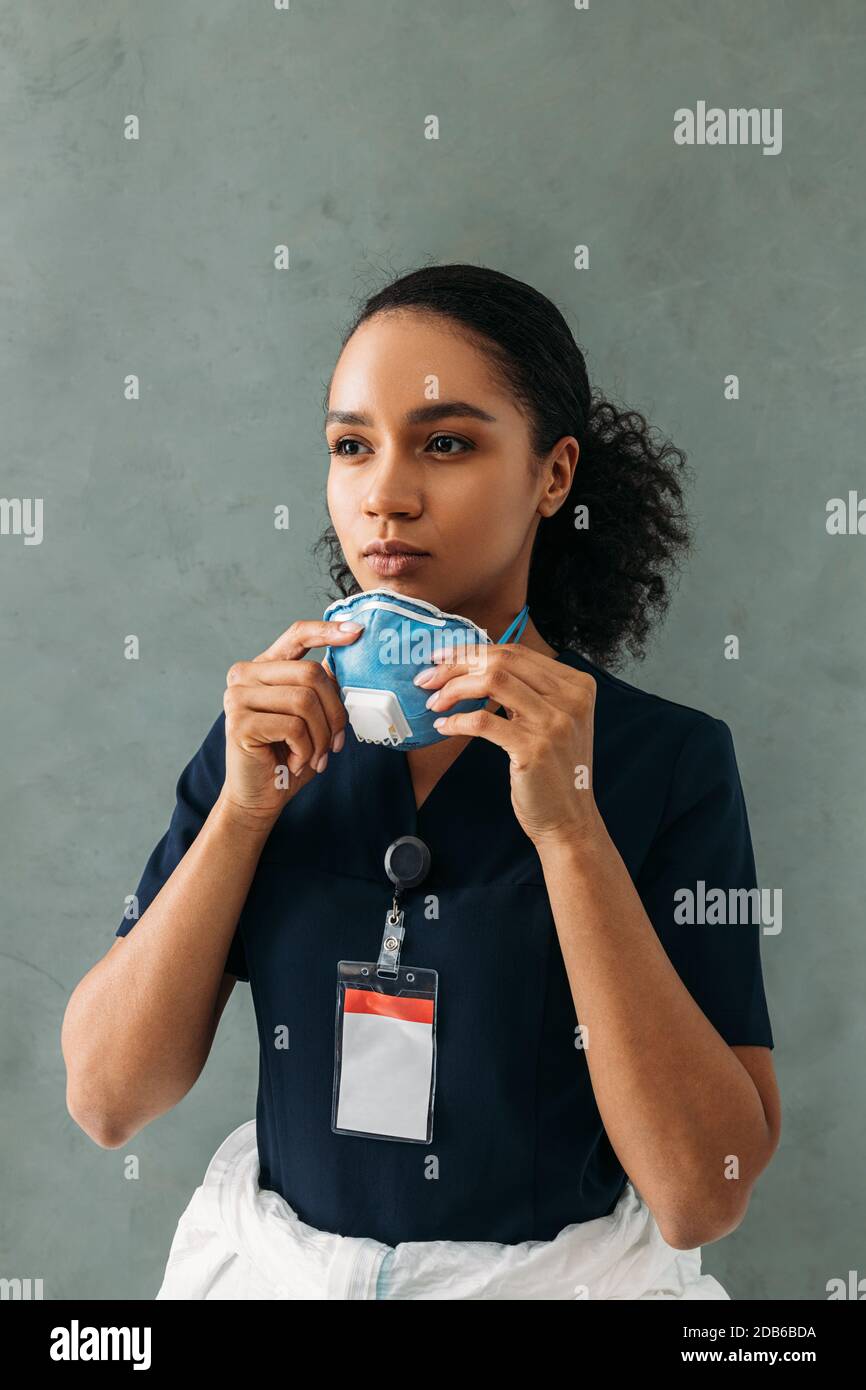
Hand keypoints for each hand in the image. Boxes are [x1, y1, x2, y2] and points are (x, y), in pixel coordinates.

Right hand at [220, 618, 362, 828]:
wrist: (260, 796)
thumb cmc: (287, 755)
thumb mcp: (312, 717)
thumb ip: (321, 688)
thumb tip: (346, 661)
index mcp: (264, 667)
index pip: (296, 635)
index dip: (327, 631)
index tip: (356, 631)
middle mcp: (245, 675)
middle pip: (311, 673)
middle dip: (335, 712)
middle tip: (336, 742)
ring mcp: (238, 697)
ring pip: (305, 701)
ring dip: (321, 736)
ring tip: (316, 756)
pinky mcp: (239, 723)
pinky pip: (293, 727)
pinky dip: (306, 749)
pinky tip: (297, 762)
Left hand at [415, 644, 603, 847]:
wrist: (569, 818)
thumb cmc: (553, 770)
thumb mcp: (553, 720)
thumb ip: (528, 692)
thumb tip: (473, 665)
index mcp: (576, 685)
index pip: (516, 652)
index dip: (472, 650)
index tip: (442, 657)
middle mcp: (570, 699)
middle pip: (503, 661)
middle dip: (457, 664)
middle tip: (428, 678)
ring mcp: (554, 723)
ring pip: (493, 682)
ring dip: (454, 689)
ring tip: (435, 702)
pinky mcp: (534, 749)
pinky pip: (484, 721)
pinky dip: (457, 720)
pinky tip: (444, 726)